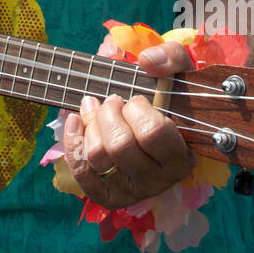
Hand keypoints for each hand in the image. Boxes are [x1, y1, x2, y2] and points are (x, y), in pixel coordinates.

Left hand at [61, 43, 195, 208]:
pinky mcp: (109, 195)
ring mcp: (132, 190)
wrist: (155, 121)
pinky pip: (82, 174)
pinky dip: (73, 143)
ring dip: (90, 123)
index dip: (137, 109)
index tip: (135, 99)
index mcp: (181, 156)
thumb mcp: (178, 71)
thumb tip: (147, 61)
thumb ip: (171, 58)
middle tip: (112, 100)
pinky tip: (75, 120)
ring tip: (94, 106)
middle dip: (109, 113)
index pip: (153, 133)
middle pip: (120, 146)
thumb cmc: (167, 98)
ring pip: (98, 157)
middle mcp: (159, 180)